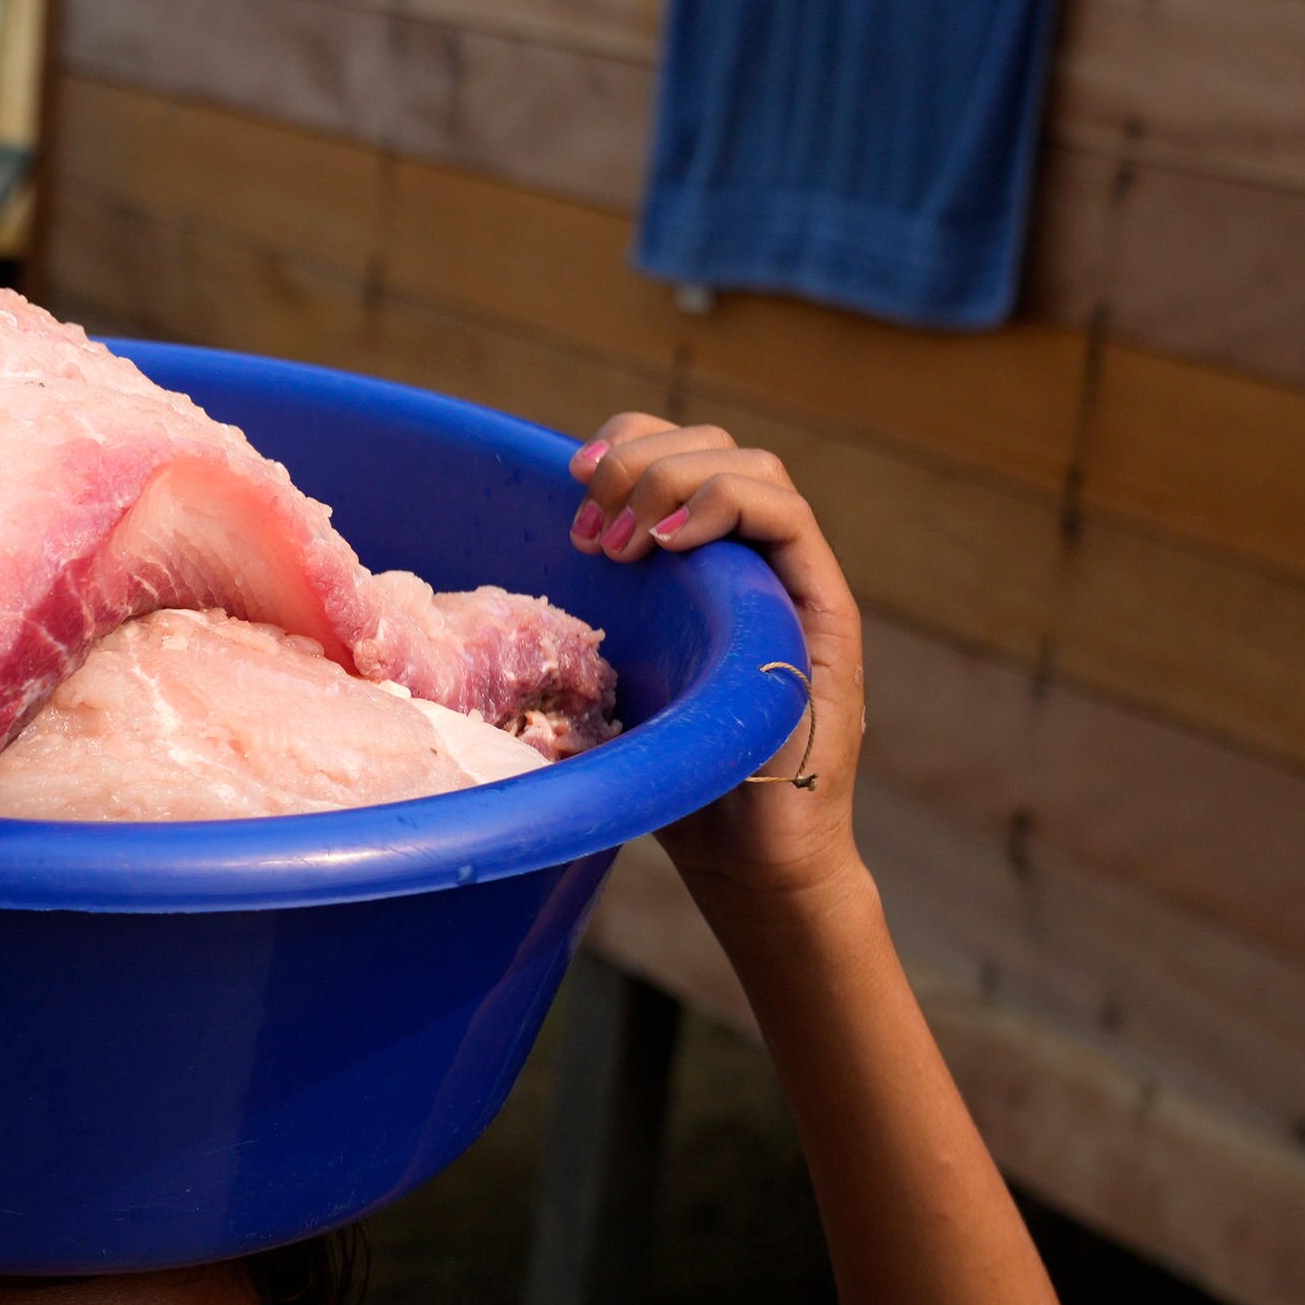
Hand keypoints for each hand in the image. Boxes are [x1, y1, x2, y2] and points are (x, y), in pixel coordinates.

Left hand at [569, 416, 863, 914]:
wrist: (749, 860)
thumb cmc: (677, 787)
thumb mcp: (605, 691)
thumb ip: (579, 637)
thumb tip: (480, 620)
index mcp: (705, 565)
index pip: (676, 456)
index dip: (623, 444)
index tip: (567, 485)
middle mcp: (753, 561)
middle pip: (711, 445)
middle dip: (639, 457)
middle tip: (589, 523)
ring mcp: (793, 581)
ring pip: (752, 467)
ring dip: (673, 482)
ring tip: (623, 545)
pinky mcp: (824, 610)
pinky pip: (787, 517)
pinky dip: (724, 506)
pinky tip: (668, 544)